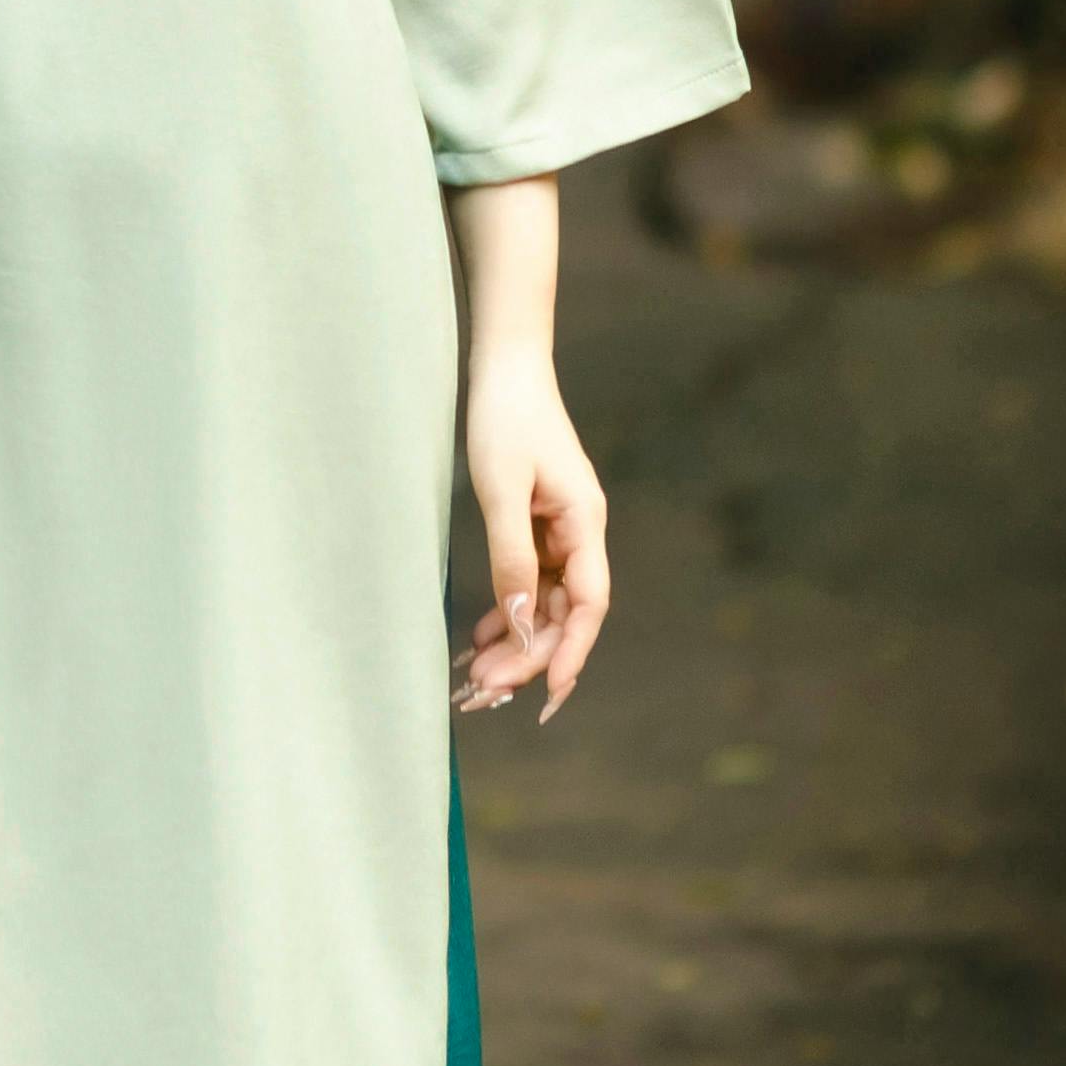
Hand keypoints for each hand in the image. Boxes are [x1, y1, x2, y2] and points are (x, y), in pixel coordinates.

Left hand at [453, 351, 608, 722]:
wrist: (504, 370)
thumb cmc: (506, 419)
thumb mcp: (502, 490)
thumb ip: (511, 557)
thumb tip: (518, 624)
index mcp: (585, 524)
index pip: (588, 605)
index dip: (572, 653)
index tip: (548, 695)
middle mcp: (579, 534)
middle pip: (562, 613)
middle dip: (529, 656)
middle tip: (485, 693)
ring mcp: (559, 532)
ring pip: (543, 604)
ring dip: (514, 642)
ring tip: (476, 677)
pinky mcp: (536, 527)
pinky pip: (526, 583)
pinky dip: (505, 613)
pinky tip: (479, 638)